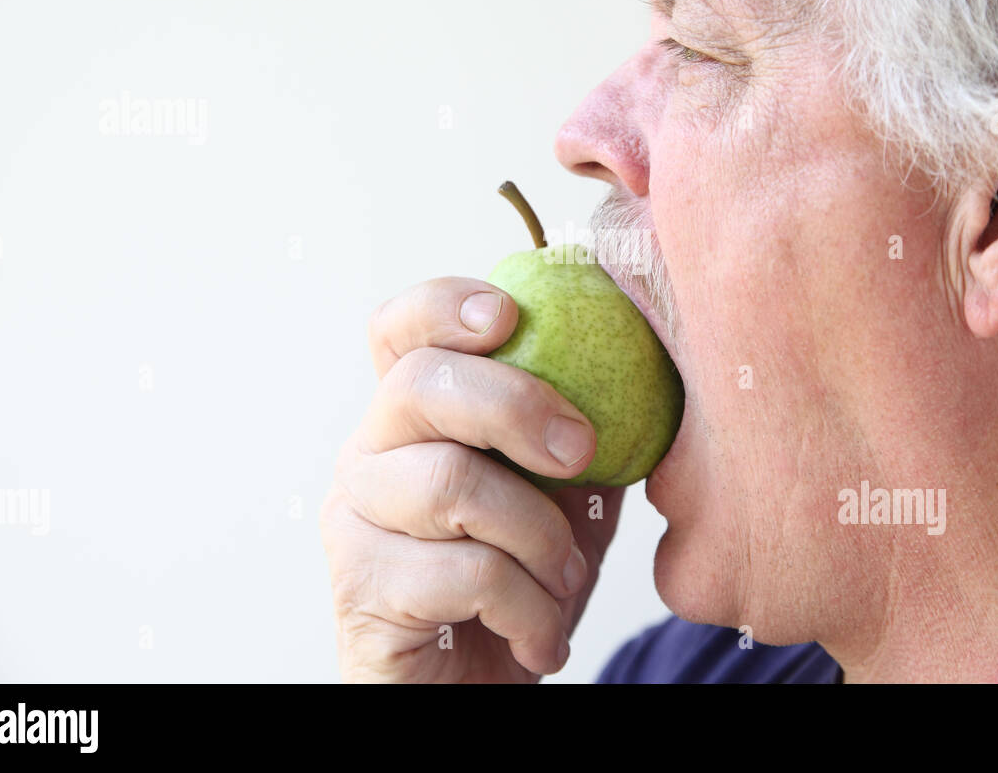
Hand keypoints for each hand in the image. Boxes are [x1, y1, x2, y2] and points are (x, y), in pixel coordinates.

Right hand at [320, 277, 624, 681]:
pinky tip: (537, 638)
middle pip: (421, 384)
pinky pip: (468, 574)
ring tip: (563, 580)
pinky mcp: (361, 590)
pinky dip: (529, 609)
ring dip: (540, 537)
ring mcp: (355, 521)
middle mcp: (369, 456)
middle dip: (517, 407)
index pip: (399, 329)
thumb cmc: (522, 582)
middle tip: (580, 451)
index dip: (444, 305)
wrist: (479, 692)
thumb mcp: (566, 496)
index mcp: (415, 418)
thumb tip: (642, 362)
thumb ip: (584, 431)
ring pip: (453, 485)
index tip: (508, 315)